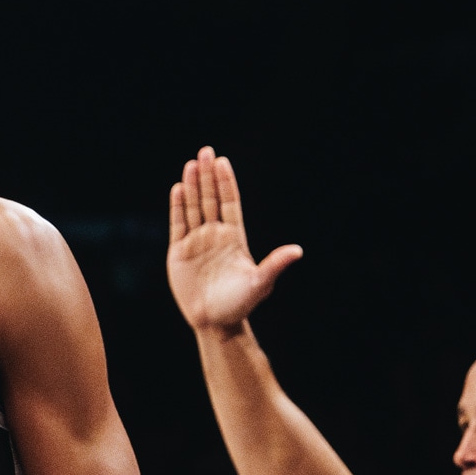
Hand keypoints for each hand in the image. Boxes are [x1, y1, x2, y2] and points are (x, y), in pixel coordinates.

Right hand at [166, 146, 301, 334]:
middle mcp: (215, 234)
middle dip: (208, 176)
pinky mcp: (178, 252)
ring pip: (194, 207)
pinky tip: (178, 189)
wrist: (215, 322)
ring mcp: (196, 241)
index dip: (226, 182)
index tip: (223, 161)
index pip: (230, 203)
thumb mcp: (260, 283)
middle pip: (211, 199)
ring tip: (191, 164)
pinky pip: (178, 224)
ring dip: (193, 186)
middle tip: (206, 151)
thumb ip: (275, 264)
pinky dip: (178, 207)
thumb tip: (297, 251)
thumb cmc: (240, 304)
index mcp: (234, 237)